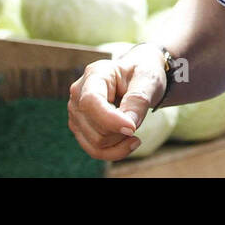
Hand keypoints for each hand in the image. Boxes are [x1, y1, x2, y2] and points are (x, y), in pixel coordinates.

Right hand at [68, 44, 166, 161]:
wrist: (136, 77)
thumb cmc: (142, 74)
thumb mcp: (148, 79)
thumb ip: (138, 100)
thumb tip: (129, 127)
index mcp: (95, 73)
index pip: (91, 102)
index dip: (110, 120)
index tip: (133, 129)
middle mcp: (78, 93)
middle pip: (95, 128)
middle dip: (122, 131)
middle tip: (139, 119)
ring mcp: (76, 113)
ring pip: (95, 144)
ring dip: (120, 142)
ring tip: (134, 126)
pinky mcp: (80, 128)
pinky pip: (95, 151)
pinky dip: (115, 151)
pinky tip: (129, 141)